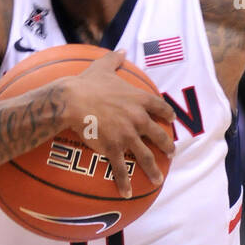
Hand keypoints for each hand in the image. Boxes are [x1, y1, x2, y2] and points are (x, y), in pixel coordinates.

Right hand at [61, 50, 176, 197]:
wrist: (73, 101)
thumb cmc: (87, 83)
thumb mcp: (103, 66)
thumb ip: (115, 59)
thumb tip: (122, 50)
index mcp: (138, 99)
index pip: (160, 107)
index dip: (167, 115)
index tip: (171, 121)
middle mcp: (138, 119)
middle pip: (158, 135)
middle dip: (166, 146)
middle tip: (170, 153)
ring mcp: (127, 136)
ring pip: (145, 156)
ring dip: (153, 169)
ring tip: (158, 180)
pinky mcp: (114, 149)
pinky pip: (121, 169)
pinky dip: (124, 183)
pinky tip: (127, 193)